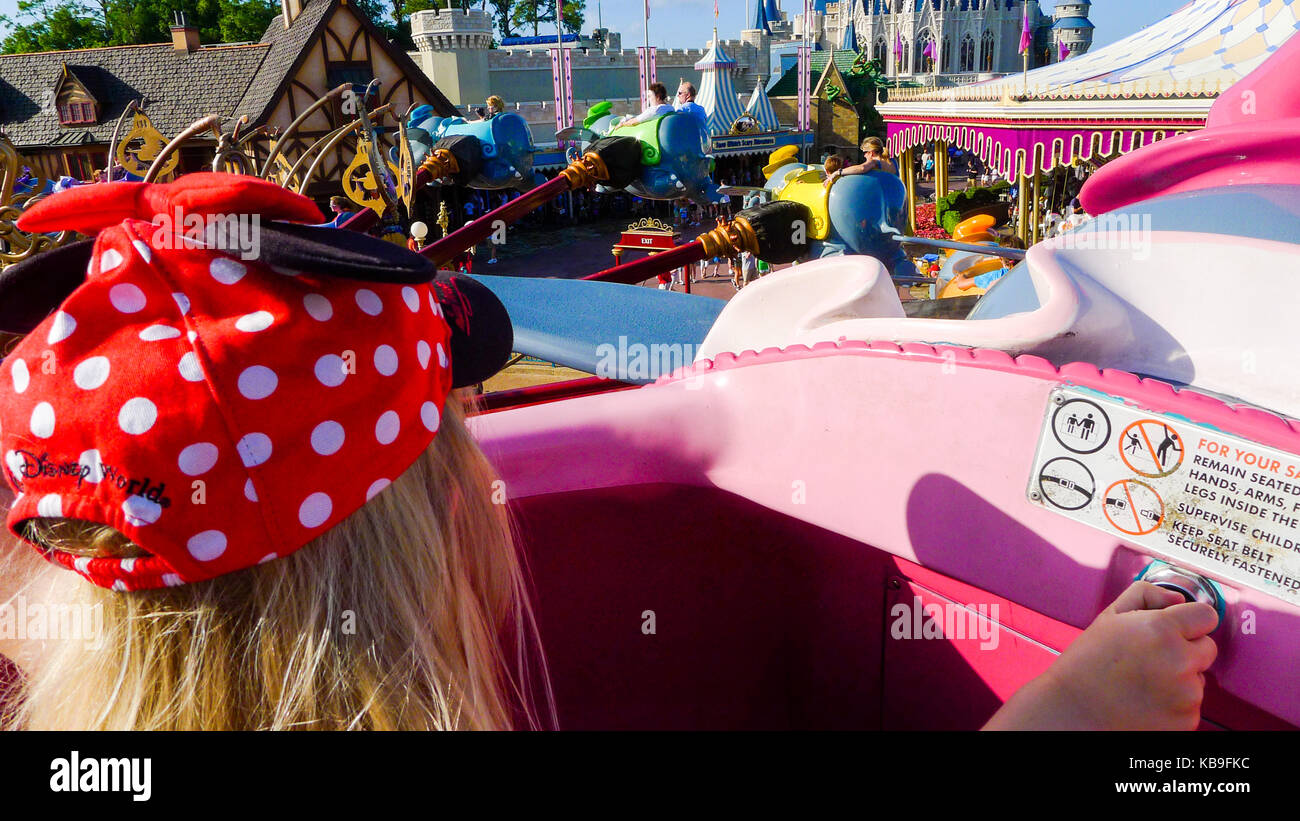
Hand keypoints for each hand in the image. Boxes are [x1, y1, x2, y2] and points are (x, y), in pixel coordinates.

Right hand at [983, 582, 1217, 729]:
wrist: (1074, 709)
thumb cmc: (1087, 664)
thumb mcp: (1110, 616)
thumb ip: (1146, 595)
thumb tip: (1177, 599)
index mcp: (1161, 629)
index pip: (1206, 615)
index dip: (1191, 621)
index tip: (1179, 629)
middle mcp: (1179, 660)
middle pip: (1208, 648)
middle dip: (1186, 650)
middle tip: (1153, 658)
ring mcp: (1186, 693)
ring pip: (1199, 678)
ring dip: (1180, 679)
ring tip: (1144, 682)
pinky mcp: (1187, 720)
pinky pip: (1192, 705)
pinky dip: (1175, 704)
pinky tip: (1148, 700)